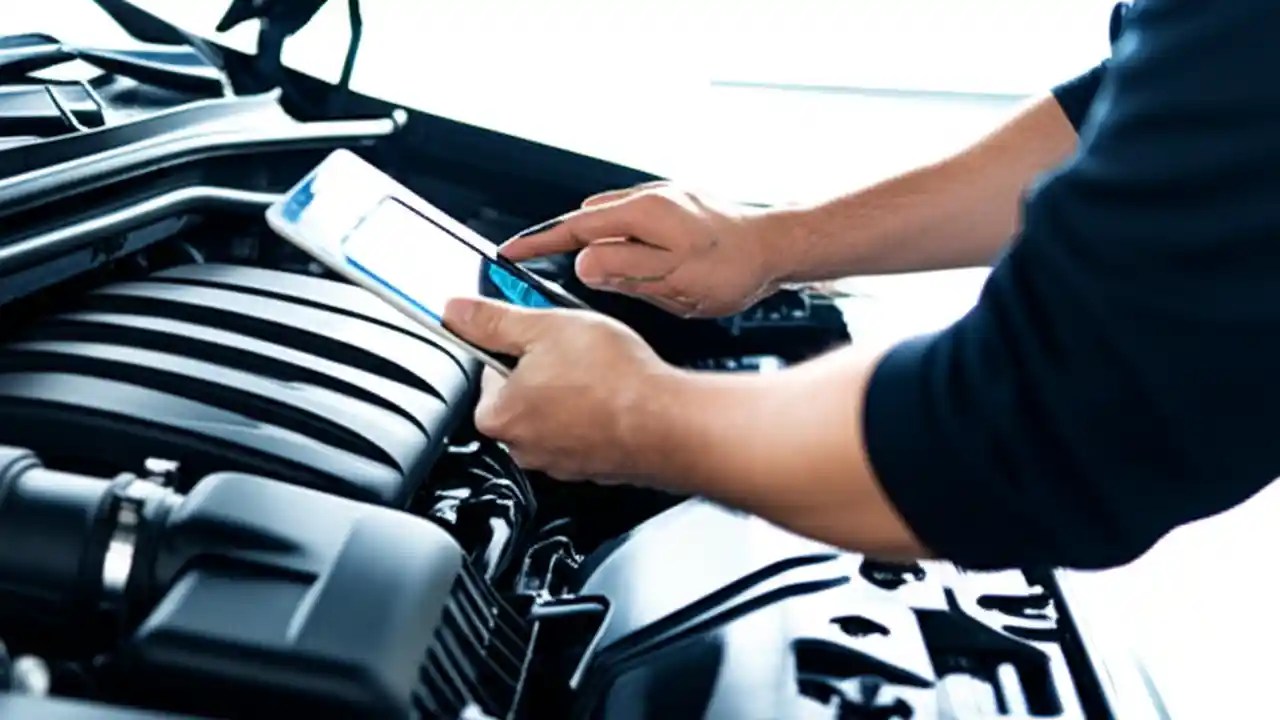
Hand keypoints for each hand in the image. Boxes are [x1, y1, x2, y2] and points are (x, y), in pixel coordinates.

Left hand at [443, 296, 679, 481]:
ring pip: (555, 417)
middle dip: (544, 374)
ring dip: (572, 395)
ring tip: (600, 374)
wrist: (667, 422)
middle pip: (521, 397)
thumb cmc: (612, 380)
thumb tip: (456, 311)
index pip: (487, 373)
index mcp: (498, 415)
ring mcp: (560, 463)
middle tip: (573, 352)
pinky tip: (616, 397)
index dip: (515, 347)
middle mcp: (522, 447)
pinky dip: (596, 417)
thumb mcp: (545, 327)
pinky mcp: (593, 469)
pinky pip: (585, 435)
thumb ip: (493, 320)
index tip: (538, 338)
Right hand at [500, 182, 795, 317]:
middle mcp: (650, 198)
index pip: (572, 227)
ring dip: (595, 240)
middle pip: (588, 220)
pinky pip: (635, 220)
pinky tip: (632, 260)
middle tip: (541, 268)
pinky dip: (621, 238)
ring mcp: (666, 199)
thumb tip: (581, 262)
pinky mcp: (680, 207)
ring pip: (612, 219)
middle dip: (562, 241)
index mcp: (642, 214)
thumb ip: (622, 269)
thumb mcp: (671, 280)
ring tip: (591, 271)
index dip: (537, 243)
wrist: (778, 250)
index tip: (508, 253)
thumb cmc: (732, 269)